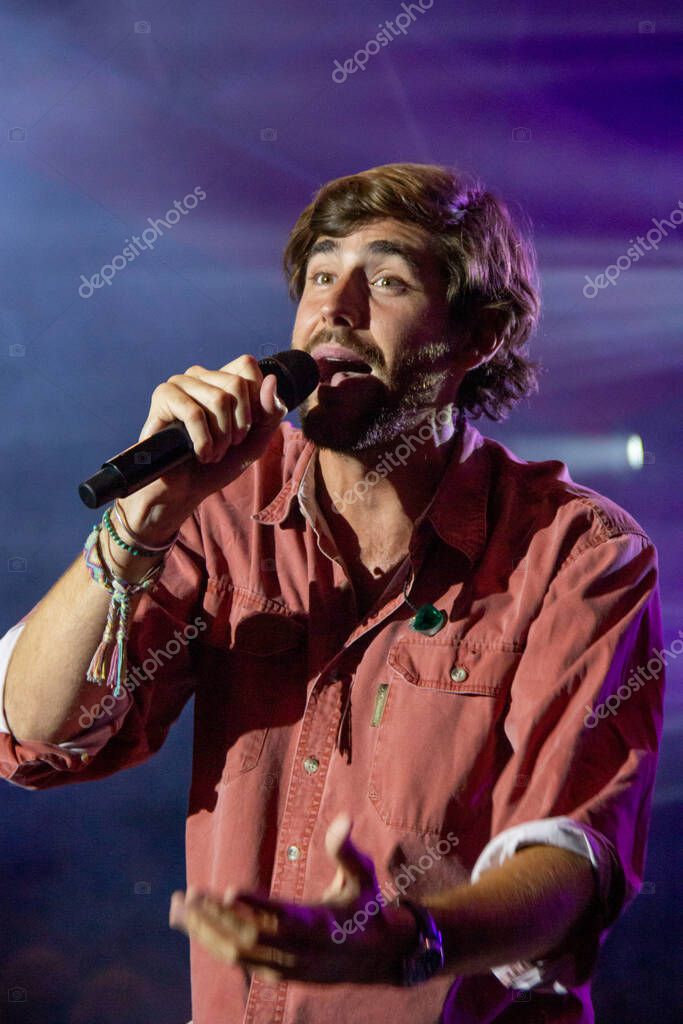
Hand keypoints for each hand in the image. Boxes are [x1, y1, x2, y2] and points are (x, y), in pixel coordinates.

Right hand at [118, 354, 286, 544]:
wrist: (186, 491)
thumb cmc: (219, 464)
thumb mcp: (256, 440)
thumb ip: (270, 411)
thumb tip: (271, 379)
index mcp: (222, 379)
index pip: (248, 366)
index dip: (255, 402)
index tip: (245, 430)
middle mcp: (201, 376)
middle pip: (237, 383)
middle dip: (239, 425)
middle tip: (228, 446)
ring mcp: (180, 384)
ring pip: (219, 398)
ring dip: (221, 438)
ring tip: (212, 453)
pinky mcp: (163, 397)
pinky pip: (194, 413)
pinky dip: (202, 441)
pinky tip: (199, 454)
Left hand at [168, 814, 415, 985]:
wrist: (376, 959)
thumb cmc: (367, 909)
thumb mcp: (363, 878)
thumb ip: (347, 852)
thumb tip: (343, 819)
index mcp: (321, 928)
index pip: (284, 919)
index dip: (256, 907)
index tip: (228, 891)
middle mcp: (299, 953)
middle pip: (250, 938)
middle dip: (216, 917)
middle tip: (189, 893)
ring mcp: (285, 968)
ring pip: (237, 954)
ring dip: (205, 931)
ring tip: (178, 907)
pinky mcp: (274, 975)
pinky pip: (236, 961)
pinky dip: (211, 942)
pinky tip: (191, 924)